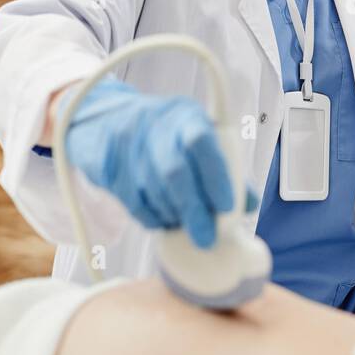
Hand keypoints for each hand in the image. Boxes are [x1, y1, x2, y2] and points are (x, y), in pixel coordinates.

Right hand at [63, 79, 256, 246]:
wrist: (106, 120)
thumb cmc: (165, 137)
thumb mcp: (196, 138)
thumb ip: (224, 169)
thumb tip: (248, 205)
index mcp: (186, 116)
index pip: (201, 142)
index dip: (216, 177)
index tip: (226, 208)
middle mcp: (155, 124)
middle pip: (174, 172)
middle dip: (193, 210)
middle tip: (206, 238)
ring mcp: (126, 143)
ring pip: (151, 190)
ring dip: (172, 215)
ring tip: (185, 225)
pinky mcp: (106, 163)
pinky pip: (131, 201)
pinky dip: (150, 218)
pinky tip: (162, 221)